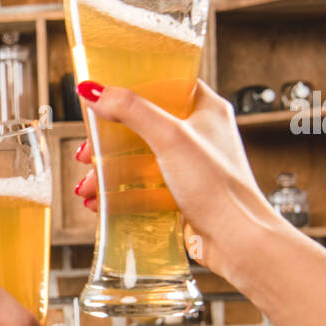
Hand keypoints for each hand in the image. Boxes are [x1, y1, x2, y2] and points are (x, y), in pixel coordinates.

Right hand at [73, 79, 280, 278]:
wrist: (238, 241)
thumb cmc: (218, 186)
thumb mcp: (170, 138)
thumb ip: (131, 110)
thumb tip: (94, 91)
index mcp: (206, 110)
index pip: (167, 84)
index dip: (134, 88)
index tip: (106, 96)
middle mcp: (201, 135)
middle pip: (144, 126)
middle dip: (110, 141)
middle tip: (88, 151)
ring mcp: (192, 167)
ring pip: (141, 160)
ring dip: (109, 172)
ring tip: (88, 186)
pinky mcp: (184, 195)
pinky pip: (146, 189)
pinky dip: (121, 195)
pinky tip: (100, 203)